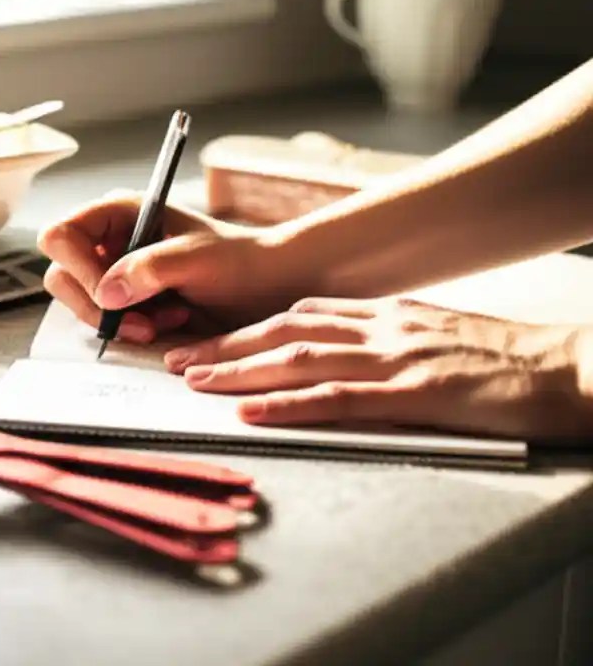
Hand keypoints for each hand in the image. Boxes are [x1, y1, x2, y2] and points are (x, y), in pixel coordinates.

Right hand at [37, 191, 306, 342]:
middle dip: (98, 305)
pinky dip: (129, 330)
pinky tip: (167, 324)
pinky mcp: (124, 300)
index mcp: (118, 212)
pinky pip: (103, 321)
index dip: (78, 269)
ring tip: (163, 321)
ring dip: (118, 321)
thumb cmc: (240, 260)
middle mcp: (108, 239)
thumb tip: (107, 293)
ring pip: (79, 303)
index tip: (112, 296)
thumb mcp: (197, 259)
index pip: (61, 236)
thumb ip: (149, 269)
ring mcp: (113, 271)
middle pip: (62, 275)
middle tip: (141, 322)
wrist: (269, 287)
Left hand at [164, 297, 592, 443]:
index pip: (298, 316)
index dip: (245, 328)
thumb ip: (387, 341)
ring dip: (239, 372)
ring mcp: (398, 359)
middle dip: (224, 346)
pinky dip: (288, 405)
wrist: (575, 366)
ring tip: (194, 382)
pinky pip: (339, 398)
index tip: (206, 340)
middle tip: (176, 360)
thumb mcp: (436, 336)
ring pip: (298, 360)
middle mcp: (382, 329)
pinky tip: (251, 413)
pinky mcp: (418, 394)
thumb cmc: (509, 359)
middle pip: (283, 332)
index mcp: (387, 315)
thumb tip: (342, 357)